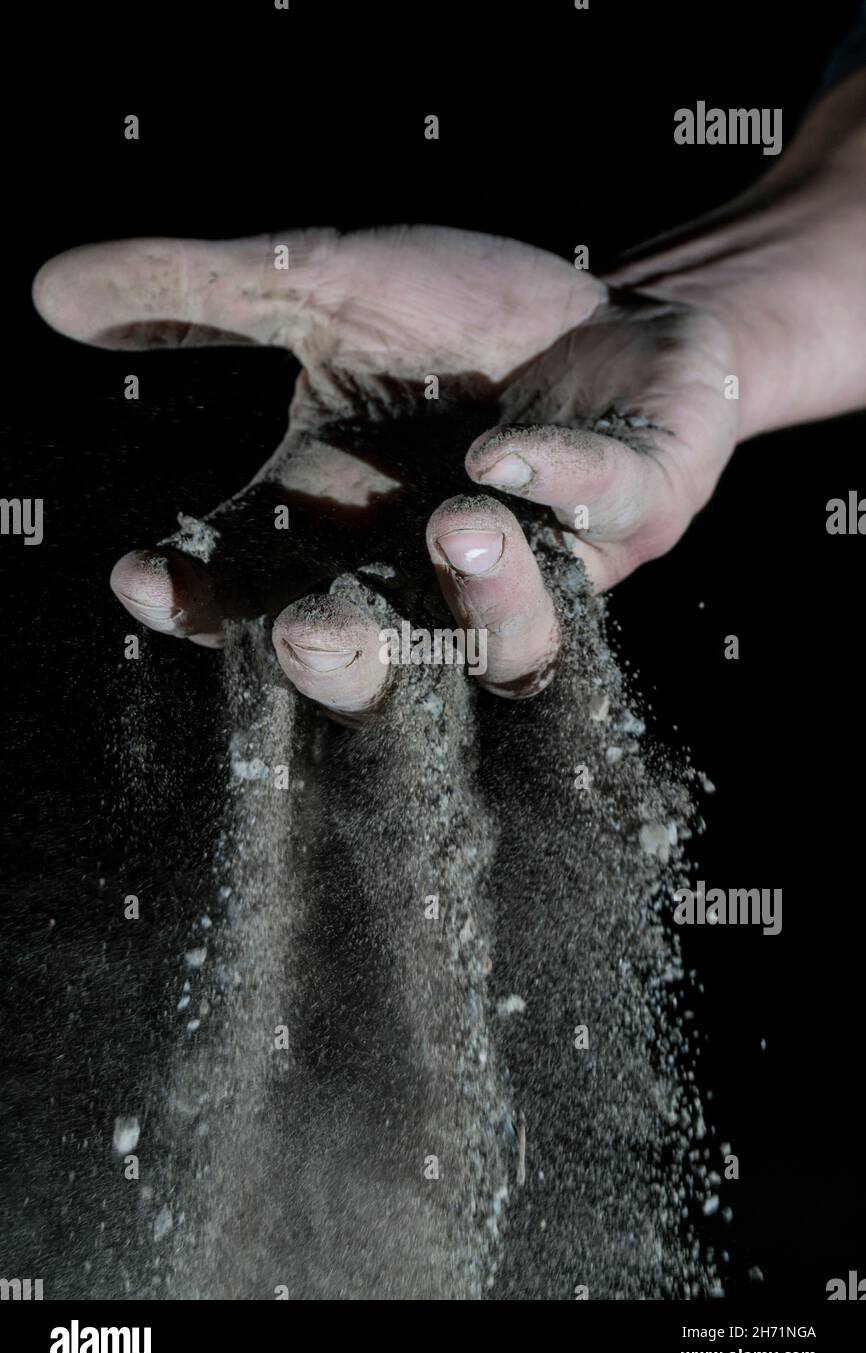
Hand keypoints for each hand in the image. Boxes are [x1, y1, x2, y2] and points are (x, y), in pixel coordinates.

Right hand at [33, 225, 736, 715]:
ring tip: (456, 526)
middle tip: (307, 633)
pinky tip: (508, 459)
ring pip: (514, 650)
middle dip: (340, 667)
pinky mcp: (636, 512)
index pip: (255, 605)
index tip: (143, 578)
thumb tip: (52, 291)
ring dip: (482, 602)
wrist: (609, 299)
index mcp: (348, 540)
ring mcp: (547, 563)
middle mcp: (438, 582)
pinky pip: (604, 526)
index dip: (200, 608)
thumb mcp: (320, 286)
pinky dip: (561, 493)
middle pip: (382, 678)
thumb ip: (201, 293)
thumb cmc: (461, 314)